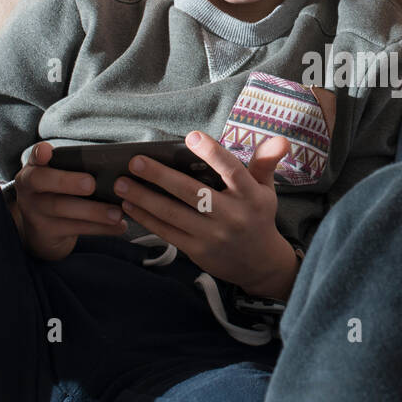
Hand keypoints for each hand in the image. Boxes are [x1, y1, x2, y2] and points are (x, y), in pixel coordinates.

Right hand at [13, 141, 127, 260]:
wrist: (43, 231)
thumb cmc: (60, 194)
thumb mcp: (61, 179)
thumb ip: (77, 168)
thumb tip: (116, 164)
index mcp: (35, 169)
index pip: (34, 157)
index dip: (39, 154)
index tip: (47, 152)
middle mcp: (30, 189)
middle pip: (43, 181)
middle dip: (67, 181)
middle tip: (91, 183)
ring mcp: (35, 212)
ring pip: (62, 208)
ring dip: (93, 211)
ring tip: (116, 212)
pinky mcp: (47, 232)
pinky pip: (75, 228)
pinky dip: (101, 228)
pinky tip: (119, 226)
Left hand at [116, 131, 300, 299]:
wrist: (260, 264)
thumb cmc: (258, 216)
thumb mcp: (266, 189)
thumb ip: (266, 162)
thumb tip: (280, 139)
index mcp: (250, 195)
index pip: (232, 170)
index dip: (213, 153)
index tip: (192, 137)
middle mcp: (232, 215)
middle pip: (192, 193)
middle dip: (160, 176)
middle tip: (135, 162)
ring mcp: (214, 235)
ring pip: (173, 213)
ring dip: (144, 198)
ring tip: (121, 183)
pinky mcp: (198, 251)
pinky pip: (168, 232)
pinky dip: (146, 218)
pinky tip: (129, 205)